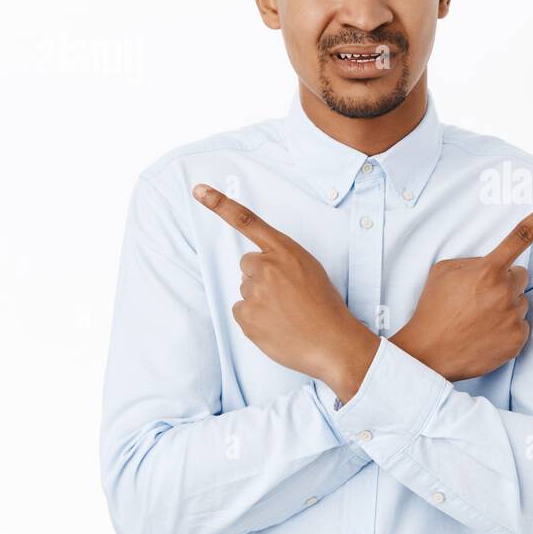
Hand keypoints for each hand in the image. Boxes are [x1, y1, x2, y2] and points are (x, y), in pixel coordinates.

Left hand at [192, 183, 378, 400]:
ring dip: (260, 301)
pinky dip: (254, 320)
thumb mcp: (311, 270)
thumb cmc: (326, 308)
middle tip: (285, 296)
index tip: (199, 191)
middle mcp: (267, 267)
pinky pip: (241, 311)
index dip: (220, 204)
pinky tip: (275, 326)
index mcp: (286, 251)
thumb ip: (284, 261)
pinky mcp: (247, 316)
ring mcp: (255, 292)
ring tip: (286, 314)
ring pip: (246, 290)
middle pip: (247, 265)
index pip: (248, 221)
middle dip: (260, 278)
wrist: (333, 343)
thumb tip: (258, 269)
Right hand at [391, 193, 532, 381]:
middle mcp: (505, 291)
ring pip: (520, 301)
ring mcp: (513, 317)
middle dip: (504, 282)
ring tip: (478, 318)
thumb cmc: (433, 308)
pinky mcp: (517, 340)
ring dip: (505, 306)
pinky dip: (507, 329)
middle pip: (520, 276)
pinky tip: (485, 334)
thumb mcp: (444, 271)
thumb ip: (474, 261)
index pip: (522, 235)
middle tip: (479, 296)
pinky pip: (521, 325)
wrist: (427, 353)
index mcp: (488, 269)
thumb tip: (491, 265)